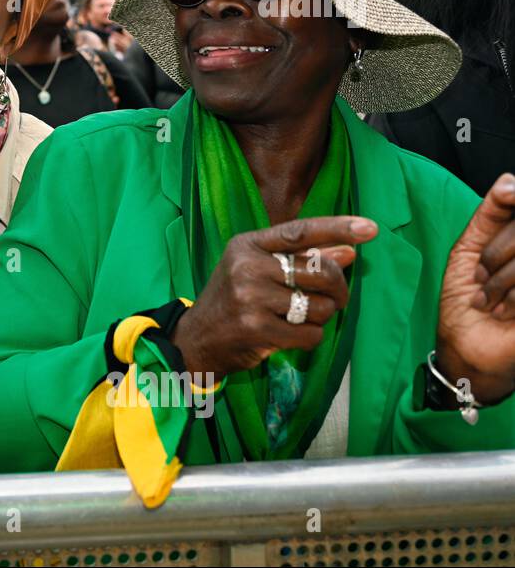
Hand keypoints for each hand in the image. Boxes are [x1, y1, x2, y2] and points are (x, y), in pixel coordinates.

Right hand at [174, 216, 377, 378]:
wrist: (197, 339)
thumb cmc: (234, 299)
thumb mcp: (259, 270)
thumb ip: (301, 259)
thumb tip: (349, 251)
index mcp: (247, 245)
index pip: (300, 232)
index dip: (338, 228)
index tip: (370, 228)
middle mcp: (246, 267)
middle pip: (320, 271)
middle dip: (338, 288)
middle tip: (334, 298)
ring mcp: (250, 298)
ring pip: (320, 306)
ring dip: (321, 316)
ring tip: (300, 318)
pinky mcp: (257, 329)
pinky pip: (310, 334)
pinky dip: (310, 337)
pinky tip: (290, 335)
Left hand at [436, 173, 514, 403]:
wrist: (469, 349)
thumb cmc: (467, 302)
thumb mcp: (469, 250)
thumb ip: (489, 214)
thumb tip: (510, 181)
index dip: (510, 203)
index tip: (507, 200)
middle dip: (495, 255)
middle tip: (481, 277)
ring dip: (499, 281)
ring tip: (491, 300)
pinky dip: (511, 297)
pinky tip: (504, 312)